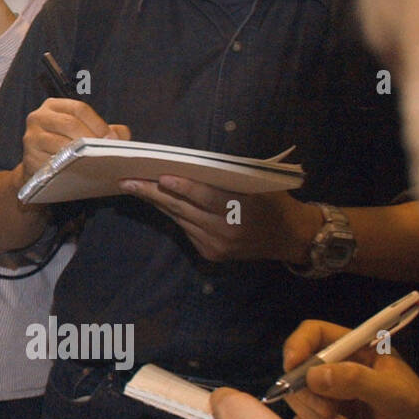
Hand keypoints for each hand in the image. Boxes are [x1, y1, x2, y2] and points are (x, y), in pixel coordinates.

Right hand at [20, 97, 129, 182]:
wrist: (40, 169)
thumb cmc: (67, 146)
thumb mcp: (85, 132)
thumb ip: (106, 130)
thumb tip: (120, 136)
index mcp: (54, 105)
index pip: (79, 108)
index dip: (98, 123)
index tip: (111, 139)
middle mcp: (38, 117)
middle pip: (69, 123)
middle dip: (91, 139)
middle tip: (106, 152)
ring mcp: (32, 137)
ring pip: (61, 144)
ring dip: (81, 154)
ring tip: (96, 161)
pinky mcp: (29, 157)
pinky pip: (53, 162)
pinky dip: (68, 167)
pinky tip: (80, 171)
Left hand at [118, 182, 319, 264]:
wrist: (290, 238)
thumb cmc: (274, 201)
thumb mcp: (258, 184)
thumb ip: (227, 179)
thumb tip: (190, 165)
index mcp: (243, 209)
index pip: (207, 197)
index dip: (183, 187)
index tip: (161, 176)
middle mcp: (226, 230)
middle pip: (184, 208)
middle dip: (153, 193)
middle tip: (127, 181)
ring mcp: (216, 245)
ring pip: (180, 219)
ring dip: (156, 202)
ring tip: (134, 187)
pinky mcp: (210, 254)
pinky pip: (185, 229)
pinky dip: (171, 214)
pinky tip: (156, 201)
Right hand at [283, 320, 418, 418]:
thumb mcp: (396, 395)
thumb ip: (357, 380)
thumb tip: (312, 376)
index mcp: (357, 352)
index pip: (314, 334)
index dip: (298, 345)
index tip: (292, 367)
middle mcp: (337, 372)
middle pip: (298, 371)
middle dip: (308, 394)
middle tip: (330, 413)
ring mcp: (329, 400)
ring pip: (297, 401)